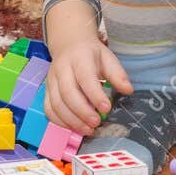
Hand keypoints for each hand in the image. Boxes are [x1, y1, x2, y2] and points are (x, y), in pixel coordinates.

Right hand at [42, 0, 131, 133]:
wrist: (68, 45)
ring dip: (71, 120)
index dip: (95, 95)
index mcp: (79, 58)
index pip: (85, 78)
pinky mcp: (47, 90)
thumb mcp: (108, 58)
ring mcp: (51, 80)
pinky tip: (74, 127)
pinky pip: (48, 109)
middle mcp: (62, 68)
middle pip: (68, 93)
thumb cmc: (90, 54)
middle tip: (96, 123)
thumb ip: (118, 75)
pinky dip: (60, 121)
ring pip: (56, 103)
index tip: (106, 109)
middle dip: (82, 112)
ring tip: (87, 129)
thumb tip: (128, 90)